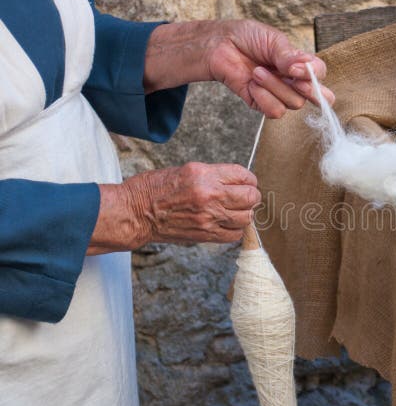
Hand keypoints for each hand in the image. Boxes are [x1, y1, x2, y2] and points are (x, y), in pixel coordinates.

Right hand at [88, 163, 260, 253]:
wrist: (135, 213)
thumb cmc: (154, 189)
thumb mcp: (186, 170)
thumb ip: (213, 176)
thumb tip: (236, 182)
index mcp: (204, 175)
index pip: (243, 175)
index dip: (249, 179)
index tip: (246, 182)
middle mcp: (210, 195)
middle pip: (251, 197)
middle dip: (251, 196)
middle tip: (244, 196)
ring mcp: (209, 217)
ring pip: (246, 218)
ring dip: (244, 213)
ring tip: (234, 210)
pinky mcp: (205, 234)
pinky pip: (234, 235)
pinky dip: (235, 229)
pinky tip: (226, 223)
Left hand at [207, 19, 334, 117]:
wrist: (220, 45)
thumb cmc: (247, 37)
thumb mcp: (273, 40)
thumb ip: (290, 56)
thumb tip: (305, 69)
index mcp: (300, 64)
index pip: (320, 75)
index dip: (314, 75)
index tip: (295, 67)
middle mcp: (294, 81)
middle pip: (319, 98)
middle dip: (308, 90)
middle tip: (292, 76)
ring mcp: (279, 94)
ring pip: (294, 103)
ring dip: (275, 87)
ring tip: (257, 71)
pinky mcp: (263, 104)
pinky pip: (275, 111)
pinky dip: (264, 97)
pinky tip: (252, 84)